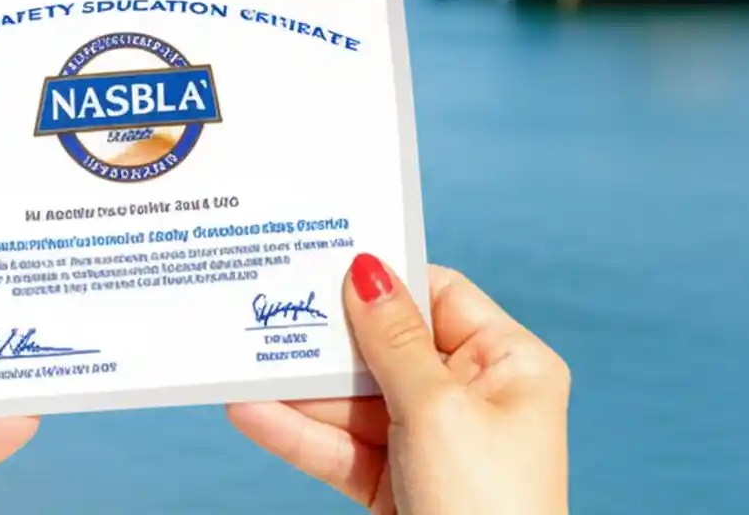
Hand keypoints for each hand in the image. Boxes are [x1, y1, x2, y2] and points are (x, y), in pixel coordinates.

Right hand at [228, 255, 569, 514]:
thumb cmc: (487, 503)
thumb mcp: (437, 408)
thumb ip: (392, 339)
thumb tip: (366, 267)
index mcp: (508, 364)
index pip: (437, 295)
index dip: (382, 280)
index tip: (322, 258)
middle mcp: (472, 396)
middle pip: (385, 348)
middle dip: (326, 339)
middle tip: (267, 305)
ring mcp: (432, 442)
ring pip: (354, 401)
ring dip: (299, 390)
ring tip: (239, 363)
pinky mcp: (397, 483)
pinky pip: (341, 447)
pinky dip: (298, 434)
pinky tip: (251, 413)